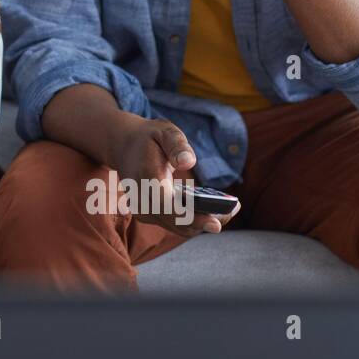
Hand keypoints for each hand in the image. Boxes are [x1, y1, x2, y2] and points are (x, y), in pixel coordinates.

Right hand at [109, 114, 240, 237]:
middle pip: (179, 222)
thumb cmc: (149, 138)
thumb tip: (188, 162)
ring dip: (205, 221)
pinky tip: (213, 208)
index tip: (216, 224)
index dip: (193, 218)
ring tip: (230, 206)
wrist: (124, 147)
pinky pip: (177, 224)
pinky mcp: (151, 216)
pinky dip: (196, 220)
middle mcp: (143, 201)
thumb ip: (176, 144)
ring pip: (180, 227)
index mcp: (146, 179)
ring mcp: (145, 211)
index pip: (169, 207)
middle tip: (234, 206)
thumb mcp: (164, 131)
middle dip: (208, 220)